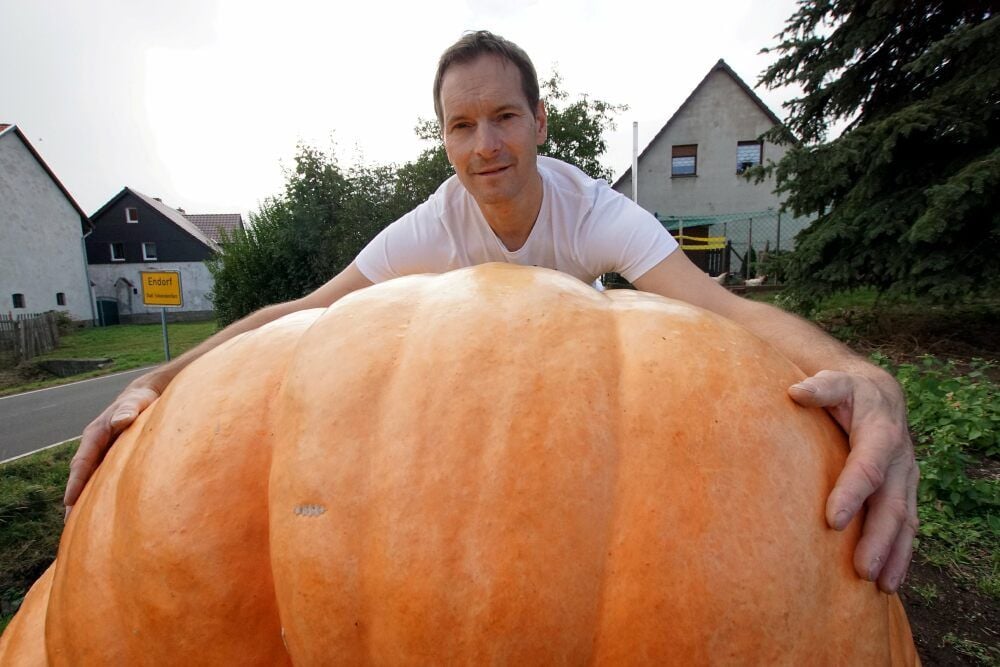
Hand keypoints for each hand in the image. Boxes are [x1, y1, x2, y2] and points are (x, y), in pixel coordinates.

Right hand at [64, 386, 160, 513]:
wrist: (147, 396)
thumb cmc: (141, 399)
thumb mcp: (136, 401)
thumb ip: (129, 409)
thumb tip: (121, 420)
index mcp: (95, 434)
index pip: (82, 462)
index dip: (76, 482)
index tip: (69, 502)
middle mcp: (96, 446)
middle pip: (82, 476)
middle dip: (75, 499)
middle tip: (70, 525)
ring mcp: (104, 454)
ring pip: (92, 480)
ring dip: (86, 500)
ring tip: (82, 527)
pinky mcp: (114, 459)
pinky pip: (105, 478)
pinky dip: (101, 494)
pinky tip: (106, 513)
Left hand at [789, 370, 918, 593]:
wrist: (880, 397)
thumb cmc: (848, 393)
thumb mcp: (835, 382)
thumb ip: (819, 388)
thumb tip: (795, 391)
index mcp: (881, 434)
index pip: (867, 467)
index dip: (852, 493)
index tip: (833, 521)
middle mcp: (900, 461)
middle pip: (891, 504)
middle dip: (877, 539)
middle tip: (861, 569)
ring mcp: (906, 481)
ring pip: (904, 523)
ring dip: (893, 555)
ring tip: (878, 584)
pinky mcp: (905, 495)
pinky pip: (906, 529)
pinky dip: (900, 556)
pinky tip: (887, 582)